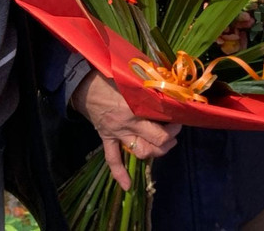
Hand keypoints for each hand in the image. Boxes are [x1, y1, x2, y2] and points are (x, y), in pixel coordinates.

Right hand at [69, 70, 180, 189]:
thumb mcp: (132, 79)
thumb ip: (148, 87)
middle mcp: (127, 124)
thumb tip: (168, 89)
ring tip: (164, 146)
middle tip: (175, 133)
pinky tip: (127, 186)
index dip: (174, 125)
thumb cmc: (109, 77)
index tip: (179, 117)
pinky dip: (119, 173)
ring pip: (140, 152)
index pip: (160, 124)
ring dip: (155, 152)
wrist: (83, 85)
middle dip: (169, 140)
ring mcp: (116, 133)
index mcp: (134, 107)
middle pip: (155, 141)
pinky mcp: (106, 138)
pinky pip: (112, 159)